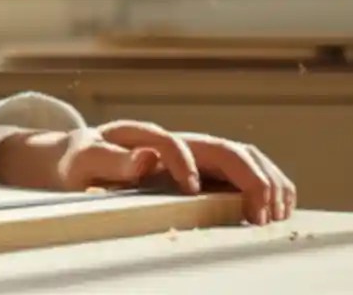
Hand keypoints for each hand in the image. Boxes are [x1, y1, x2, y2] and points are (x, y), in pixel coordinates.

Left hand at [0, 121, 295, 225]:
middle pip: (223, 148)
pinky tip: (281, 204)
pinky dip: (266, 182)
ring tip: (280, 211)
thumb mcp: (82, 159)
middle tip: (263, 214)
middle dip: (249, 176)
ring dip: (266, 178)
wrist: (72, 155)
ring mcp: (192, 154)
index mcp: (145, 137)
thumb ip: (112, 160)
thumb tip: (149, 159)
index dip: (184, 163)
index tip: (193, 192)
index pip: (172, 143)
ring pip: (240, 156)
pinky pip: (241, 170)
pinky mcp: (201, 169)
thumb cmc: (75, 160)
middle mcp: (176, 141)